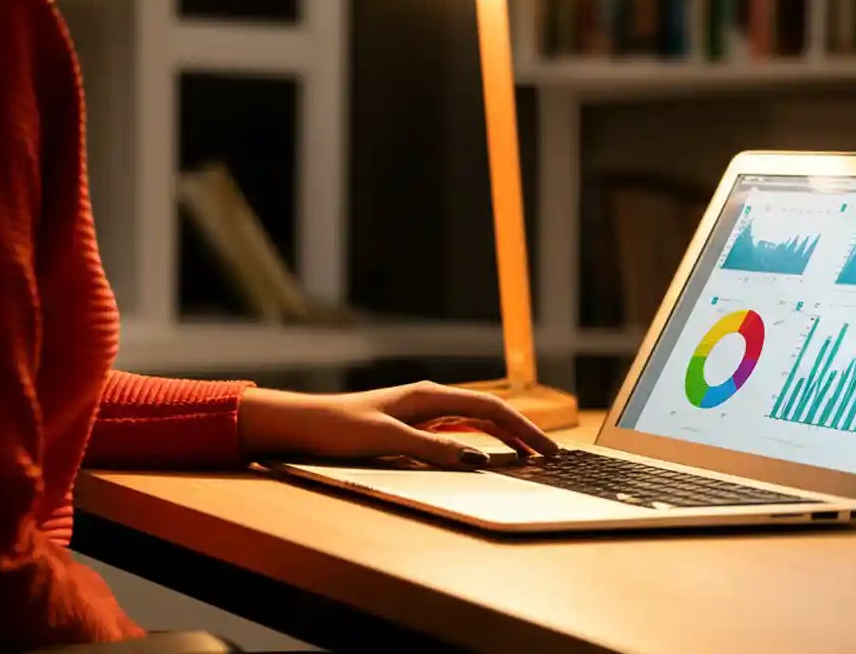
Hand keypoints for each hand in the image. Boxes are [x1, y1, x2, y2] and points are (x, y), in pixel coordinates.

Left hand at [237, 381, 559, 467]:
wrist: (303, 423)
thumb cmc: (338, 427)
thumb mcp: (387, 439)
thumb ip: (433, 449)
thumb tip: (479, 459)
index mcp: (429, 396)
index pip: (492, 409)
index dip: (523, 429)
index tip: (547, 449)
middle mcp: (430, 400)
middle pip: (491, 413)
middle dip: (524, 433)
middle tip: (551, 456)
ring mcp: (423, 412)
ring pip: (478, 421)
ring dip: (506, 437)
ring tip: (532, 456)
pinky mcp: (414, 425)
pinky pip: (460, 430)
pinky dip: (483, 441)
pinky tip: (492, 454)